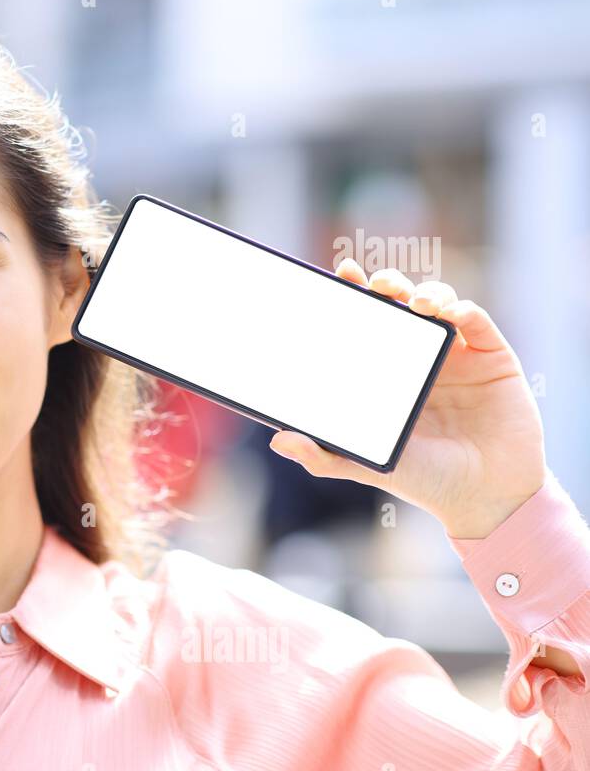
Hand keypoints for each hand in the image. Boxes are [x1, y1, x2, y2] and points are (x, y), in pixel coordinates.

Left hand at [268, 259, 548, 538]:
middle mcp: (419, 356)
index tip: (340, 275)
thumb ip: (324, 456)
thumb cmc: (423, 478)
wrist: (485, 496)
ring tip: (412, 301)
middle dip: (386, 285)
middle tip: (375, 284)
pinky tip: (449, 313)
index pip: (366, 324)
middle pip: (401, 304)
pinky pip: (476, 321)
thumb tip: (278, 442)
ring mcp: (457, 354)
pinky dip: (462, 309)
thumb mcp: (368, 466)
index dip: (353, 295)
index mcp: (387, 372)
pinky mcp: (493, 356)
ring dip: (424, 292)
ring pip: (438, 303)